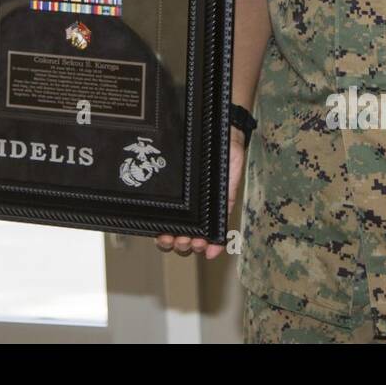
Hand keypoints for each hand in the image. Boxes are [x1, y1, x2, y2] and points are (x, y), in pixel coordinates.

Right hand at [155, 129, 244, 257]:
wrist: (225, 134)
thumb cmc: (201, 147)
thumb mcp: (186, 164)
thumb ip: (176, 178)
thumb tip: (160, 192)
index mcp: (178, 202)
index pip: (166, 228)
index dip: (164, 239)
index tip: (164, 237)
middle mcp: (190, 210)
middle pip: (180, 239)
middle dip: (179, 244)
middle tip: (180, 240)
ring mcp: (207, 212)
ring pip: (197, 239)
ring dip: (194, 246)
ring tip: (195, 242)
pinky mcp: (224, 209)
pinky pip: (220, 231)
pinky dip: (216, 244)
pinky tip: (212, 250)